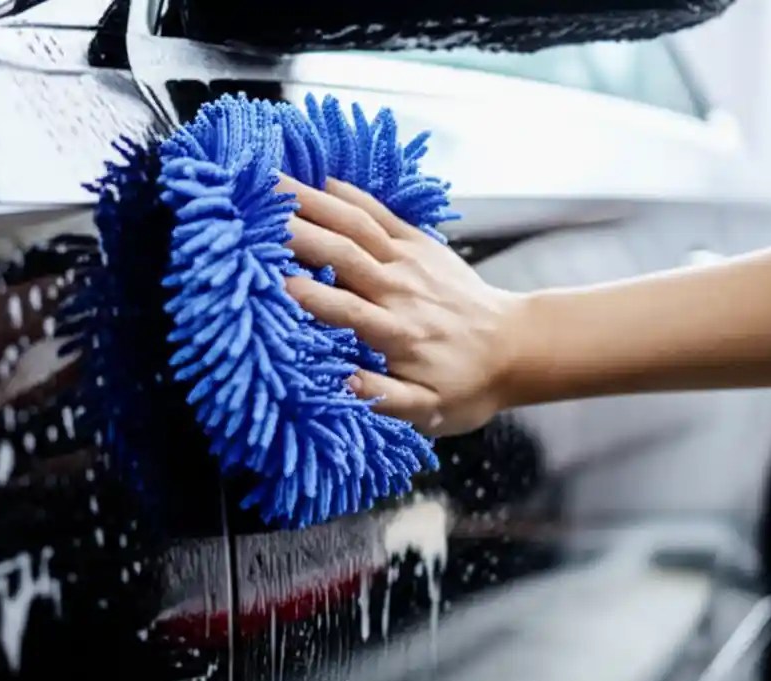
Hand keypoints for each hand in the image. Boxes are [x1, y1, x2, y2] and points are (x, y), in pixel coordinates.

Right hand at [278, 175, 524, 435]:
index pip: (346, 310)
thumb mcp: (429, 410)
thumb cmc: (466, 385)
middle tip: (254, 215)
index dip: (309, 296)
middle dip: (298, 233)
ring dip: (313, 202)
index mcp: (398, 333)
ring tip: (272, 182)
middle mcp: (400, 291)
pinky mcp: (419, 243)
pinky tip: (318, 179)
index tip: (273, 282)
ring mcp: (410, 261)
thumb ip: (384, 398)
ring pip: (355, 225)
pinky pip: (379, 213)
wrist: (516, 347)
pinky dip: (348, 194)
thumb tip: (340, 383)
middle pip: (343, 255)